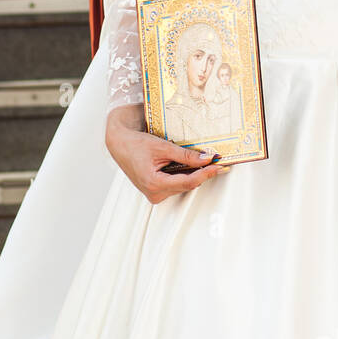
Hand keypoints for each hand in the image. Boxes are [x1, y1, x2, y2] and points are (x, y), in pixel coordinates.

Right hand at [105, 106, 225, 204]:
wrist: (119, 144)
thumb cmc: (135, 144)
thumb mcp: (163, 147)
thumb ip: (185, 155)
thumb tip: (206, 158)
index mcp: (154, 184)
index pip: (188, 182)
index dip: (206, 174)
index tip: (218, 166)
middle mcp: (154, 193)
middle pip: (187, 185)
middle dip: (202, 174)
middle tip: (218, 162)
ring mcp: (154, 194)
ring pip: (183, 186)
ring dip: (194, 175)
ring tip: (207, 163)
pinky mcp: (155, 191)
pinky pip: (176, 185)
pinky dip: (184, 176)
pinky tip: (193, 167)